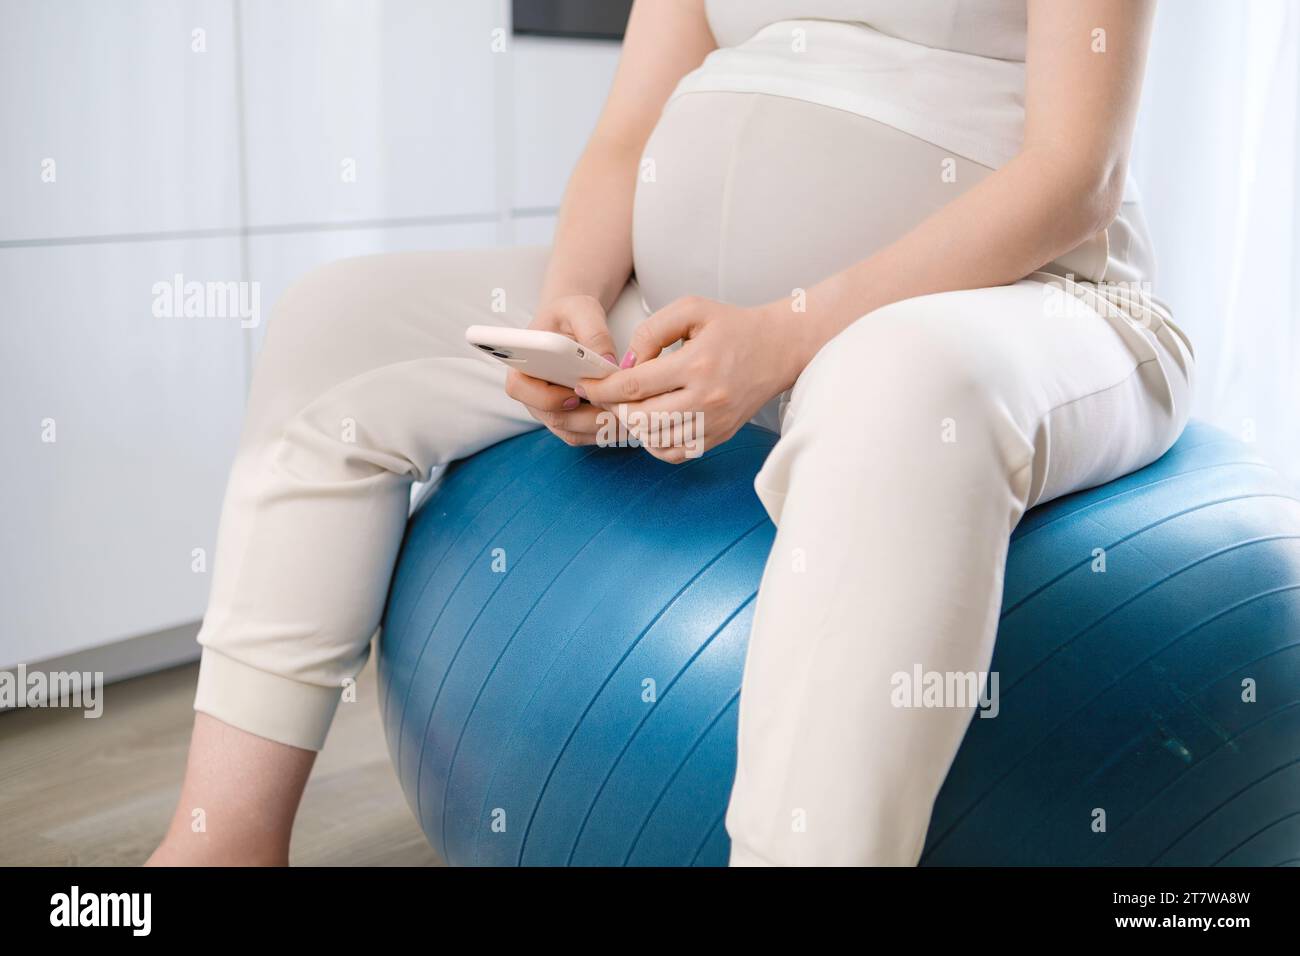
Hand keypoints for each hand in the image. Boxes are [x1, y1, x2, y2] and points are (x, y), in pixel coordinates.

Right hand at [503, 294, 618, 445]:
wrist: (574, 324)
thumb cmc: (570, 315)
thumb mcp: (581, 311)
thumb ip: (594, 332)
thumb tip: (609, 363)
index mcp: (522, 364)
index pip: (519, 389)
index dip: (545, 398)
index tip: (574, 395)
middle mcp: (532, 393)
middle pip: (553, 418)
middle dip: (587, 417)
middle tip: (617, 407)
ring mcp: (550, 410)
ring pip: (573, 432)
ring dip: (602, 427)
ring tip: (628, 412)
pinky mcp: (570, 420)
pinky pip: (586, 435)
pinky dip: (607, 431)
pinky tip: (628, 416)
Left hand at [576, 295, 808, 462]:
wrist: (778, 348)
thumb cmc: (733, 326)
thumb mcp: (691, 309)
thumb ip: (650, 330)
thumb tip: (626, 364)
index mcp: (697, 365)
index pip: (635, 386)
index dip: (603, 388)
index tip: (585, 385)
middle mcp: (707, 400)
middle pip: (640, 419)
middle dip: (613, 408)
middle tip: (606, 396)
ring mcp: (714, 423)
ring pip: (654, 440)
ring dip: (632, 426)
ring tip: (628, 406)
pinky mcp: (719, 437)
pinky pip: (674, 452)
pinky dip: (653, 442)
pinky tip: (651, 422)